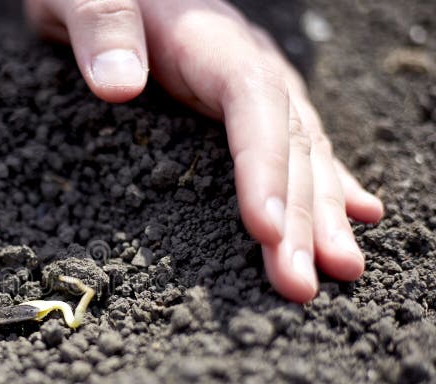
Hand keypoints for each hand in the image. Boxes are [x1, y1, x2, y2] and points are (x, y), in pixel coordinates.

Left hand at [25, 0, 383, 302]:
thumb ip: (101, 25)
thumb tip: (118, 84)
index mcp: (209, 40)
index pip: (251, 103)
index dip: (262, 167)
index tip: (263, 230)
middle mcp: (245, 65)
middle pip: (285, 140)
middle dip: (297, 216)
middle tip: (300, 284)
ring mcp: (252, 86)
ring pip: (302, 152)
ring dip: (319, 215)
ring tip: (339, 270)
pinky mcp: (244, 105)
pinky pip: (295, 146)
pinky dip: (326, 184)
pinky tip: (357, 215)